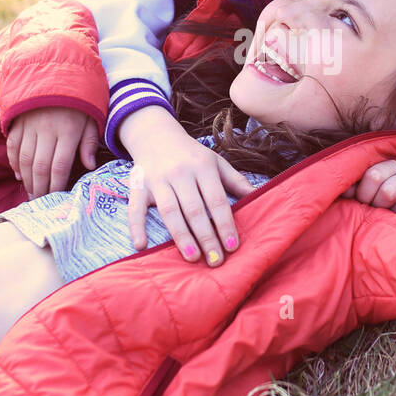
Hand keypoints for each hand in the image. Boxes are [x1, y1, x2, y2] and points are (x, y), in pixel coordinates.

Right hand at [7, 106, 99, 199]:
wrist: (55, 74)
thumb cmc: (78, 102)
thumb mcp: (91, 118)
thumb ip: (89, 142)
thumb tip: (89, 165)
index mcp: (68, 131)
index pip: (60, 165)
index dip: (56, 185)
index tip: (56, 197)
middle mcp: (47, 130)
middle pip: (40, 166)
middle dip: (40, 187)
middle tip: (40, 202)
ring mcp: (30, 126)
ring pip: (25, 159)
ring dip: (27, 179)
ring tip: (31, 192)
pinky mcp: (18, 122)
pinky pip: (13, 146)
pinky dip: (14, 162)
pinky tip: (20, 175)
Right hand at [122, 109, 255, 266]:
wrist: (156, 135)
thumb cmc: (192, 155)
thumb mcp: (216, 162)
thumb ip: (236, 181)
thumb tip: (259, 197)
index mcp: (203, 167)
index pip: (216, 200)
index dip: (225, 223)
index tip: (232, 246)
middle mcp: (180, 173)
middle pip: (195, 210)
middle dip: (206, 237)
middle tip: (216, 260)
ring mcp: (158, 180)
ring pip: (170, 211)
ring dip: (181, 236)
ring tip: (193, 258)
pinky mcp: (138, 186)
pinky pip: (135, 208)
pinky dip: (136, 227)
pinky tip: (141, 246)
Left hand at [340, 160, 395, 212]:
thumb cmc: (388, 202)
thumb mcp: (372, 193)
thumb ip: (356, 189)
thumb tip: (344, 191)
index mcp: (388, 166)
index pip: (372, 174)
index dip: (363, 193)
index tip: (363, 202)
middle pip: (382, 185)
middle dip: (374, 203)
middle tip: (375, 210)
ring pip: (392, 193)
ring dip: (386, 209)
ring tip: (387, 213)